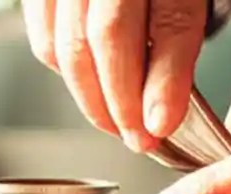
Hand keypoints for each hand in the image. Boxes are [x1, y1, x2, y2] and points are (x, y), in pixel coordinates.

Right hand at [20, 0, 207, 150]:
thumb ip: (189, 18)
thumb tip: (178, 90)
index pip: (170, 19)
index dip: (166, 79)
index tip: (164, 123)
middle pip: (109, 36)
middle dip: (122, 100)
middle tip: (138, 136)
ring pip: (67, 43)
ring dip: (90, 96)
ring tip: (115, 122)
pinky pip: (41, 33)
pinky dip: (62, 68)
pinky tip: (87, 84)